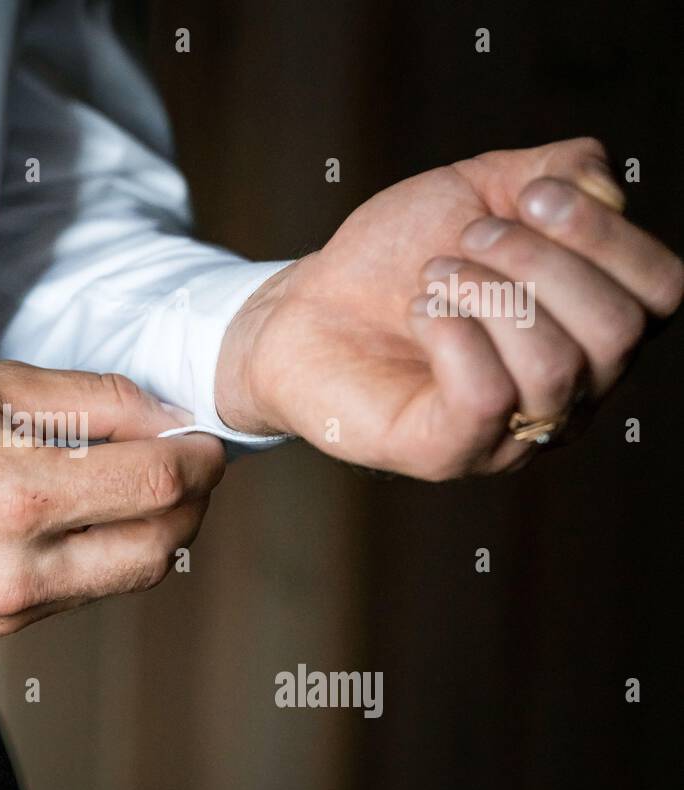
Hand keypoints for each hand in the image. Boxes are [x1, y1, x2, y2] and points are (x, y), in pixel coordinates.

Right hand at [0, 362, 224, 635]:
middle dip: (194, 501)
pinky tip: (97, 516)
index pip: (155, 487)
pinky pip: (87, 591)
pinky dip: (112, 553)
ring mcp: (8, 606)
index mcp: (18, 495)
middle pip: (159, 547)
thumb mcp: (2, 383)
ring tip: (148, 485)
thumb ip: (101, 400)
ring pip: (131, 577)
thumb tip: (173, 419)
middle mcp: (17, 567)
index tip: (205, 438)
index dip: (200, 460)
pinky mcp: (0, 625)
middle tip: (193, 464)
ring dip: (160, 531)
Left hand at [215, 138, 683, 479]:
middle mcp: (571, 392)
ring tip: (433, 276)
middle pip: (618, 330)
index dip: (607, 233)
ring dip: (489, 295)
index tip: (532, 194)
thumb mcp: (480, 190)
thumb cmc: (396, 257)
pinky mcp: (448, 453)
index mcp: (592, 329)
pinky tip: (420, 312)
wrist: (305, 307)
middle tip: (466, 240)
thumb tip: (604, 187)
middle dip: (540, 262)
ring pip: (556, 366)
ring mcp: (512, 434)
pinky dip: (454, 334)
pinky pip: (488, 398)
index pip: (661, 292)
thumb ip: (557, 171)